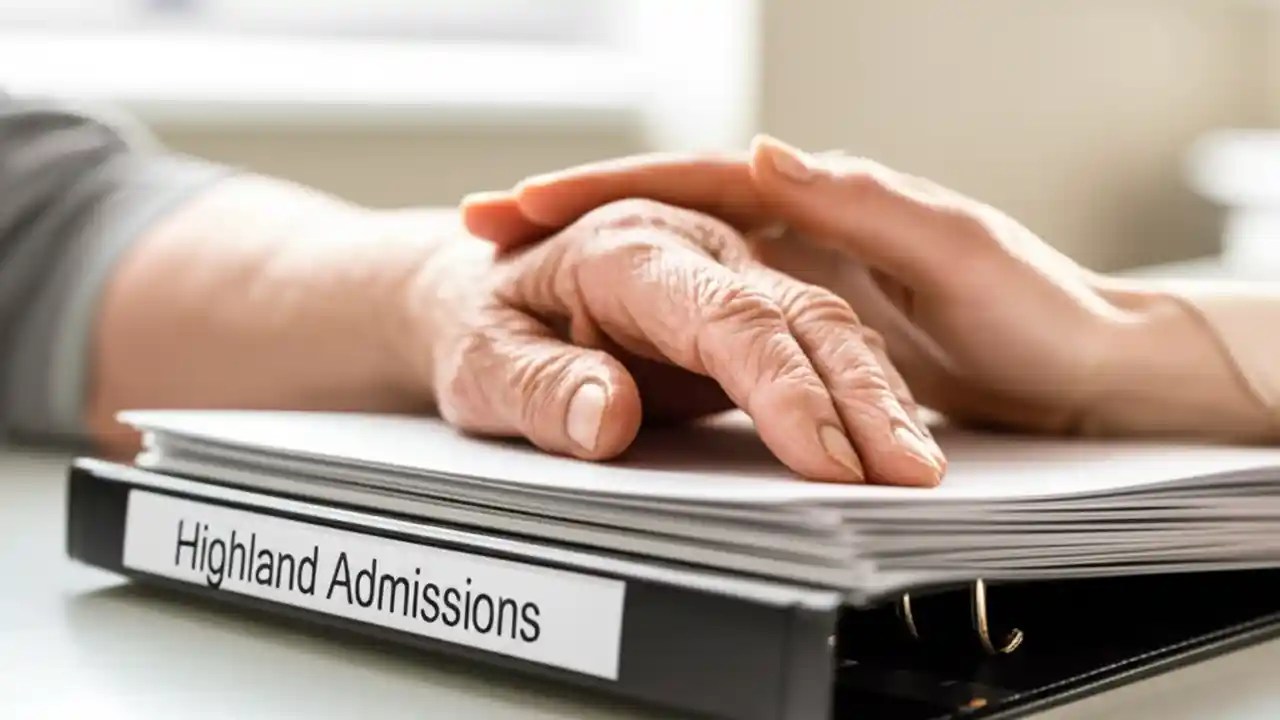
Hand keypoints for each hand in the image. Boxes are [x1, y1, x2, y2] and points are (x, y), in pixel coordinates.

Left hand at [412, 198, 945, 485]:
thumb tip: (612, 419)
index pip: (728, 317)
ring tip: (917, 470)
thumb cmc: (482, 323)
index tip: (825, 459)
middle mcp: (692, 247)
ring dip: (875, 395)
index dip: (785, 389)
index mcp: (628, 248)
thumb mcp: (484, 364)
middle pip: (800, 314)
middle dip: (859, 397)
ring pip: (825, 321)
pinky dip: (859, 389)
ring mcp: (726, 272)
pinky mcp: (744, 306)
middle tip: (907, 476)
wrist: (481, 289)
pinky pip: (816, 340)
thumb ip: (542, 390)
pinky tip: (888, 439)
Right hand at [461, 136, 1272, 438]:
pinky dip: (649, 343)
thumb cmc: (1034, 307)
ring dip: (597, 280)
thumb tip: (759, 156)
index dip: (599, 183)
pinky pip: (715, 338)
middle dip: (572, 220)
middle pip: (663, 218)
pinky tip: (605, 356)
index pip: (688, 175)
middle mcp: (796, 237)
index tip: (518, 201)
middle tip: (487, 233)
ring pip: (678, 278)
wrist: (1083, 372)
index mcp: (819, 202)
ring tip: (515, 277)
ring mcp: (797, 289)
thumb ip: (857, 202)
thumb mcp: (949, 245)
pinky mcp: (808, 343)